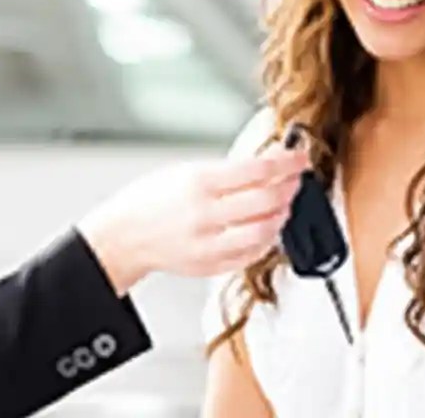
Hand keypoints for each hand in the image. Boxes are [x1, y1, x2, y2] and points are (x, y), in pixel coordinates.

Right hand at [78, 149, 307, 295]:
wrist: (125, 235)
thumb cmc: (152, 200)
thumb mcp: (187, 170)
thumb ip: (229, 170)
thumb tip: (269, 163)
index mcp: (199, 183)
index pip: (259, 170)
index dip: (287, 162)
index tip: (299, 157)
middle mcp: (206, 215)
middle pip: (268, 199)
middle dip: (291, 186)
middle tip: (297, 178)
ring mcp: (210, 244)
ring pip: (266, 230)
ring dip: (283, 214)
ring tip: (286, 202)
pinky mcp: (212, 265)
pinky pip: (253, 252)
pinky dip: (268, 237)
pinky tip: (269, 225)